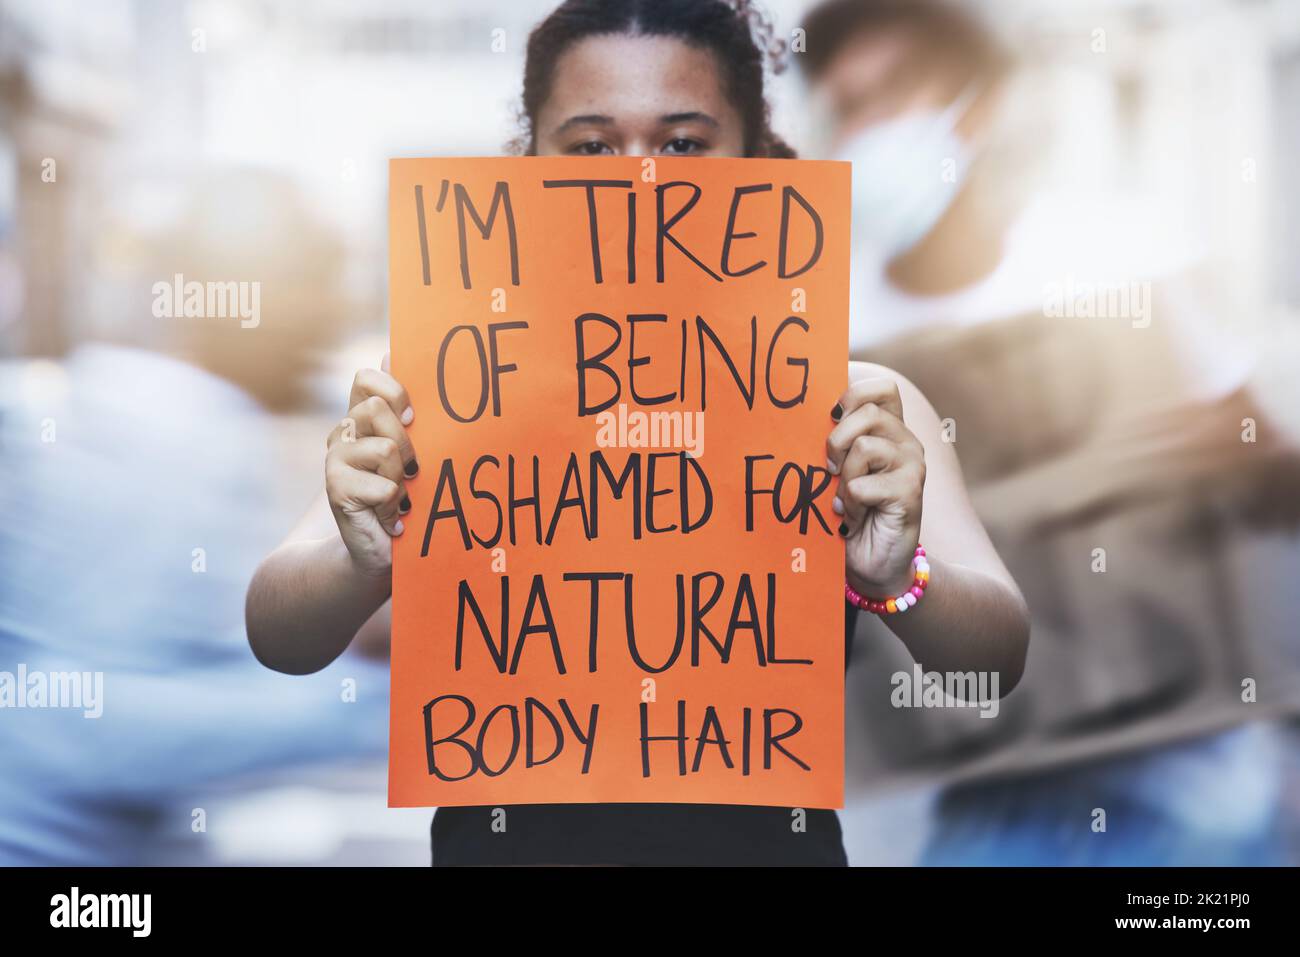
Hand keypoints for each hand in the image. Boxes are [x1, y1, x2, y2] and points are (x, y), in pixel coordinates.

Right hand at [325, 355, 417, 577]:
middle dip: (406, 441)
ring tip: (399, 497)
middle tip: (410, 470)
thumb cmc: (405, 499)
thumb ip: (404, 411)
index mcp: (361, 419)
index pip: (366, 377)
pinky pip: (386, 486)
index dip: (393, 389)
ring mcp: (334, 460)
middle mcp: (343, 433)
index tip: (412, 417)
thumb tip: (393, 353)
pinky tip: (390, 518)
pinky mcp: (335, 488)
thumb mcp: (412, 452)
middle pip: (377, 408)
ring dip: (402, 478)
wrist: (379, 552)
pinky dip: (396, 507)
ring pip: (386, 448)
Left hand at [826, 376, 924, 597]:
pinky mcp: (910, 492)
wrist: (873, 566)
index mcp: (889, 431)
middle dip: (836, 441)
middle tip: (831, 471)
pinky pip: (863, 485)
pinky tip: (854, 518)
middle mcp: (906, 442)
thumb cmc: (850, 515)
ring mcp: (912, 465)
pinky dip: (850, 504)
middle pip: (866, 412)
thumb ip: (834, 444)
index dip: (851, 396)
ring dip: (843, 479)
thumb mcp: (838, 472)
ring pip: (863, 447)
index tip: (830, 422)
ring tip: (846, 500)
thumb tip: (797, 414)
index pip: (880, 388)